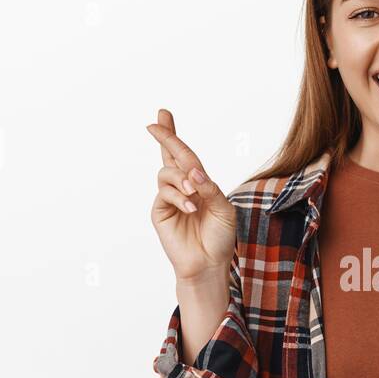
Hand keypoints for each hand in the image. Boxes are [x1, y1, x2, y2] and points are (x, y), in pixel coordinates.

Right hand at [147, 109, 237, 281]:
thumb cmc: (220, 237)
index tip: (163, 113)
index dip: (173, 135)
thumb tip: (192, 170)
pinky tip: (191, 208)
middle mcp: (183, 187)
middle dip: (164, 136)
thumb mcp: (223, 209)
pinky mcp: (160, 211)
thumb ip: (209, 188)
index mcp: (199, 183)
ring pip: (167, 172)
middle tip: (154, 124)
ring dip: (181, 179)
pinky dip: (179, 197)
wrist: (209, 264)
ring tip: (195, 196)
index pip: (185, 155)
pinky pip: (165, 192)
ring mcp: (170, 198)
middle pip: (169, 155)